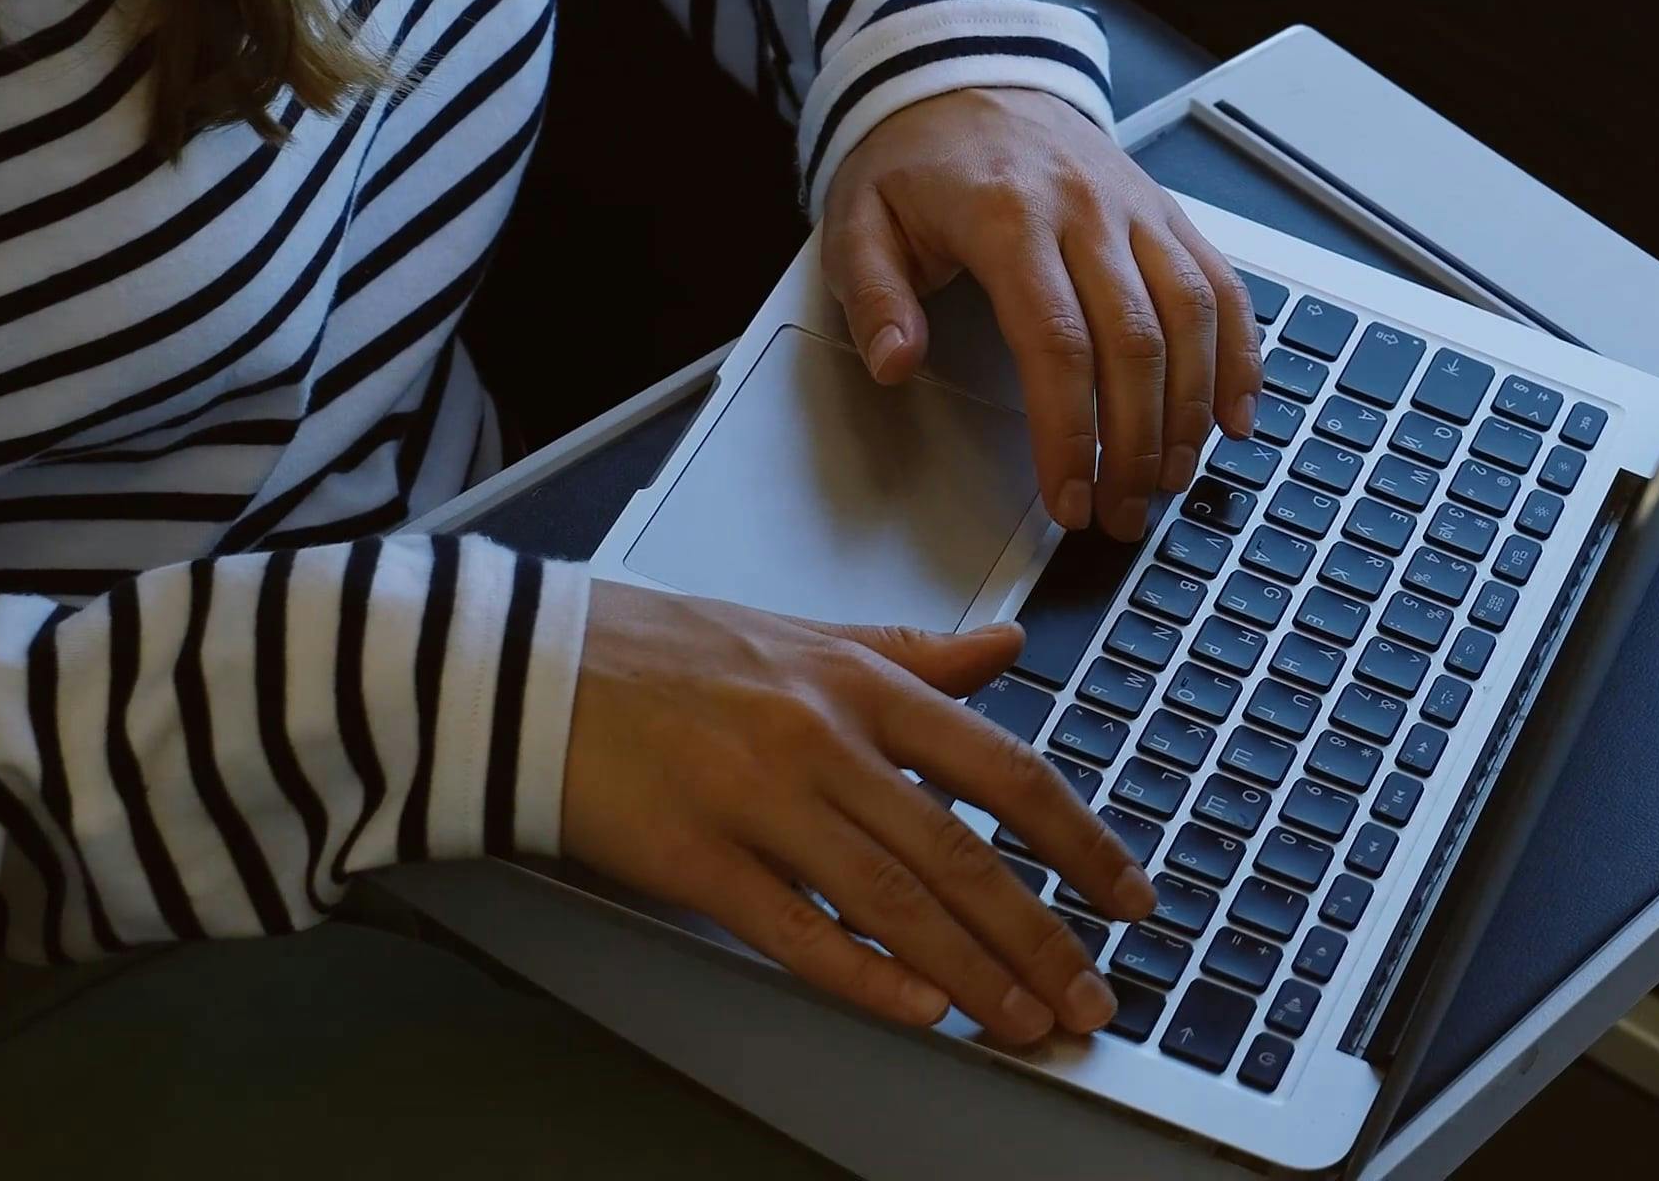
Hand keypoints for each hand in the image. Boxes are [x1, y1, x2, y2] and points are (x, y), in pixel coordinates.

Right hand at [560, 581, 1155, 1044]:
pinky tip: (920, 1007)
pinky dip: (864, 974)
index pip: (1006, 770)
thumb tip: (1010, 647)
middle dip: (1041, 934)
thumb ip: (916, 655)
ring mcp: (762, 801)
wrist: (531, 666)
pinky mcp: (696, 859)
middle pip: (961, 852)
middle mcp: (827, 741)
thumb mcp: (810, 636)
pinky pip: (795, 930)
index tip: (1127, 894)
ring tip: (1026, 1021)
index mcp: (865, 684)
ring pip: (894, 899)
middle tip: (1090, 997)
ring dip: (972, 971)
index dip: (1079, 841)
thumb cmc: (669, 652)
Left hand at [823, 85, 1260, 539]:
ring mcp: (1138, 210)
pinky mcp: (1169, 214)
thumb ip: (873, 295)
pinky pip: (1224, 285)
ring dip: (1191, 410)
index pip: (1056, 342)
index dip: (1068, 431)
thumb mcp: (859, 220)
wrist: (968, 78)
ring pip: (1195, 317)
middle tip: (1121, 512)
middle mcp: (1087, 210)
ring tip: (1169, 480)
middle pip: (1137, 342)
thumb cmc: (916, 162)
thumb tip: (896, 363)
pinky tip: (1233, 415)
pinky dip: (1239, 355)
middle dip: (1135, 443)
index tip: (1067, 496)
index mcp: (1009, 216)